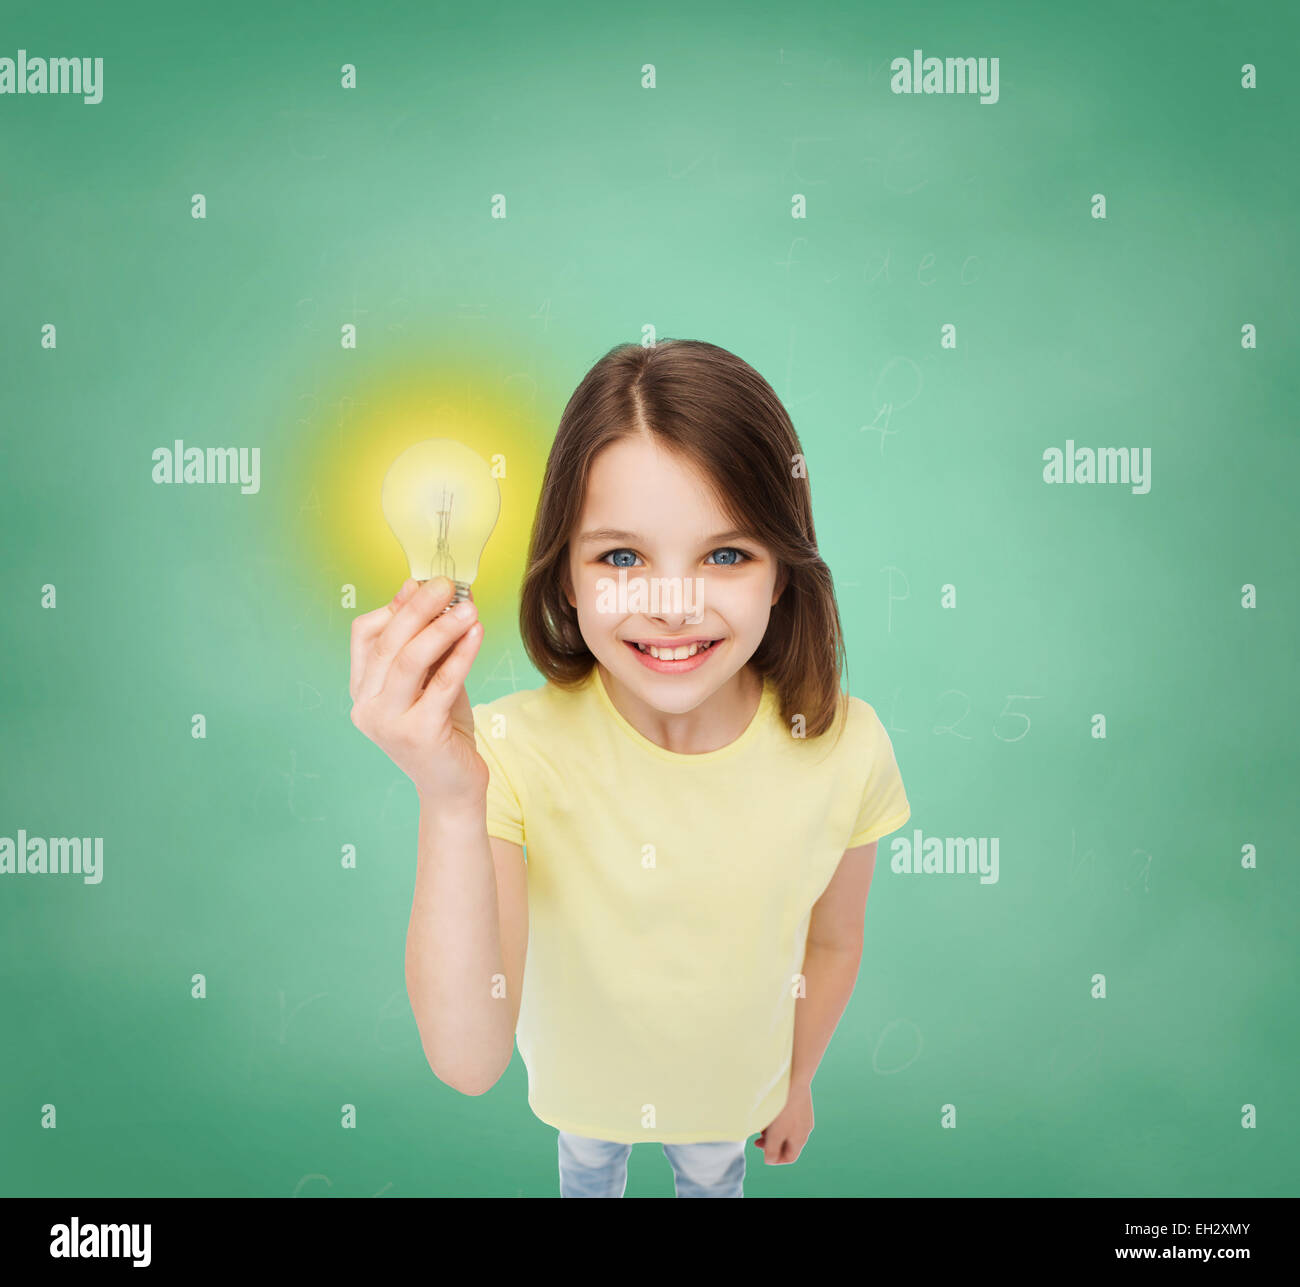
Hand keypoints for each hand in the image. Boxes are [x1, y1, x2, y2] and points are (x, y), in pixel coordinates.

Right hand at [348, 576, 487, 805]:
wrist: (453, 788)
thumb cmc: (442, 730)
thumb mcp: (428, 680)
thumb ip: (422, 643)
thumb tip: (417, 590)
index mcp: (362, 691)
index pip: (364, 634)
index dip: (394, 606)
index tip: (424, 585)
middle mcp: (366, 707)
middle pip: (389, 643)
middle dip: (420, 608)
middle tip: (448, 584)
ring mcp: (389, 723)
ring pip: (410, 660)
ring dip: (441, 627)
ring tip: (468, 606)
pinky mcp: (420, 733)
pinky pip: (442, 684)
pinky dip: (461, 654)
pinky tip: (477, 633)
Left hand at [753, 1083, 812, 1164]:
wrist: (793, 1079)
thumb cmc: (783, 1108)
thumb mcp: (775, 1134)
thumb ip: (772, 1151)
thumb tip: (769, 1161)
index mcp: (800, 1139)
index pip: (789, 1157)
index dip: (775, 1159)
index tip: (762, 1152)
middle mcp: (805, 1128)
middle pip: (787, 1142)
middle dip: (771, 1142)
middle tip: (757, 1137)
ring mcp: (804, 1114)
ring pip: (787, 1128)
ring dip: (773, 1129)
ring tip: (761, 1122)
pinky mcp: (801, 1102)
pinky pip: (788, 1115)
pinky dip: (778, 1117)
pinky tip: (768, 1109)